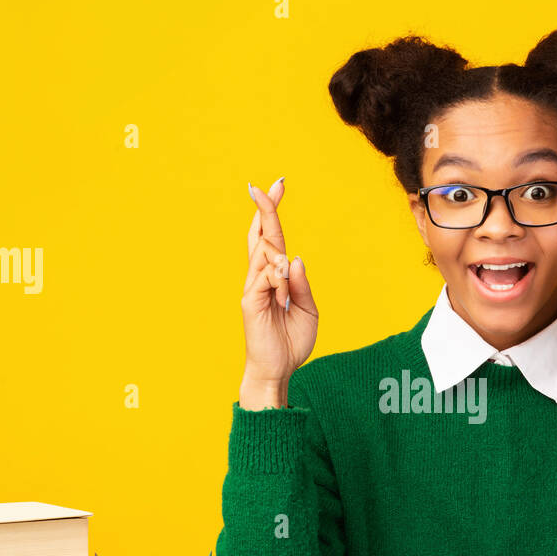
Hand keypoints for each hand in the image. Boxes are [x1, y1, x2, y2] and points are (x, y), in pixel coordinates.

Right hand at [240, 177, 318, 408]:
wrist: (278, 371)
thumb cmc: (291, 342)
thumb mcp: (307, 309)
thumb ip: (302, 284)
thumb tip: (296, 258)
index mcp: (274, 277)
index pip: (271, 238)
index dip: (271, 211)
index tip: (276, 186)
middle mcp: (260, 278)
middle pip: (261, 235)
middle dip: (267, 208)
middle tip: (272, 184)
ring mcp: (252, 288)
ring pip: (266, 253)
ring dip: (281, 263)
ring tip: (286, 298)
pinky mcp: (249, 301)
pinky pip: (265, 276)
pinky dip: (279, 282)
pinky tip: (282, 300)